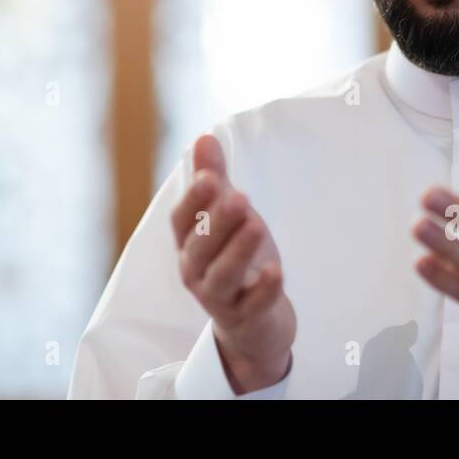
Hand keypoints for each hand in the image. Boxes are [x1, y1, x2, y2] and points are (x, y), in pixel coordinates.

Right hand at [171, 134, 295, 393]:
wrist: (255, 320)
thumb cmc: (236, 258)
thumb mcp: (226, 216)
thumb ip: (214, 179)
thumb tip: (204, 137)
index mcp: (189, 243)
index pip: (182, 220)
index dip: (193, 200)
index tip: (209, 177)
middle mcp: (196, 270)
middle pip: (200, 247)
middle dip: (217, 222)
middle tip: (239, 197)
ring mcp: (218, 297)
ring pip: (222, 276)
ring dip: (238, 250)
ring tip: (256, 225)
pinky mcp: (243, 317)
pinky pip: (251, 305)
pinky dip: (262, 290)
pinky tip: (276, 271)